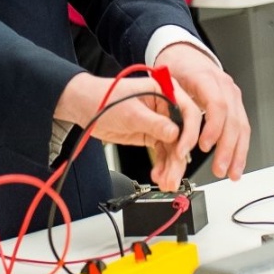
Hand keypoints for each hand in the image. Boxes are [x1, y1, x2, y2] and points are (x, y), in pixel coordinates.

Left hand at [55, 73, 202, 191]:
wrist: (85, 107)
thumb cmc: (105, 98)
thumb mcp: (131, 112)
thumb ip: (154, 123)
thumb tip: (175, 133)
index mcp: (165, 91)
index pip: (187, 112)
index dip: (188, 133)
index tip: (181, 152)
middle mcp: (166, 106)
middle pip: (182, 134)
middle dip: (178, 157)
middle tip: (173, 176)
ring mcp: (159, 122)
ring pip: (173, 147)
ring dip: (171, 166)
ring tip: (166, 182)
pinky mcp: (151, 134)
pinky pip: (163, 152)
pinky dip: (162, 166)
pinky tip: (159, 176)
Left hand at [154, 43, 248, 179]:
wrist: (185, 53)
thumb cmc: (175, 66)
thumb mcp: (166, 80)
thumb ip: (168, 105)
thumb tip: (169, 132)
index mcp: (206, 78)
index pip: (217, 105)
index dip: (213, 128)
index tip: (204, 146)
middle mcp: (224, 86)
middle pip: (233, 119)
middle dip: (228, 148)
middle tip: (219, 169)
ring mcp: (232, 95)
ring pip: (242, 126)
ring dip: (238, 152)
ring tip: (232, 173)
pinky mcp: (234, 104)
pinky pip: (242, 126)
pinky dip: (240, 147)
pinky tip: (236, 163)